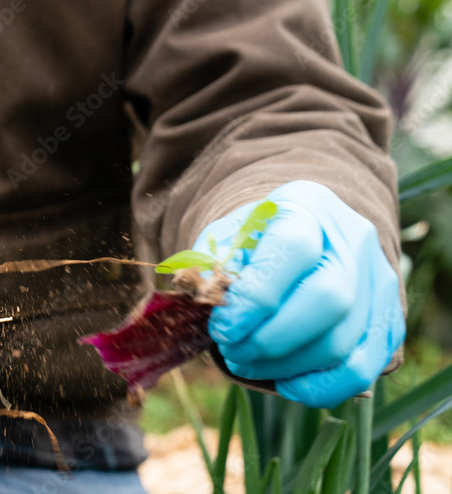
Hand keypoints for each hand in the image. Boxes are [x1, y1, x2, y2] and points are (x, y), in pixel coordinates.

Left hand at [192, 180, 404, 407]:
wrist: (300, 236)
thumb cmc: (253, 241)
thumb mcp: (225, 237)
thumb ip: (214, 264)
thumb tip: (207, 300)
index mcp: (307, 206)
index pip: (293, 249)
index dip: (254, 298)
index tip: (221, 327)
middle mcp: (352, 240)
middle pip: (329, 299)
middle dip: (270, 339)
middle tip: (232, 350)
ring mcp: (378, 281)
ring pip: (343, 340)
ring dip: (285, 365)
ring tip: (245, 362)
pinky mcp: (387, 320)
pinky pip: (363, 368)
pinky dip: (320, 387)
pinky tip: (285, 383)